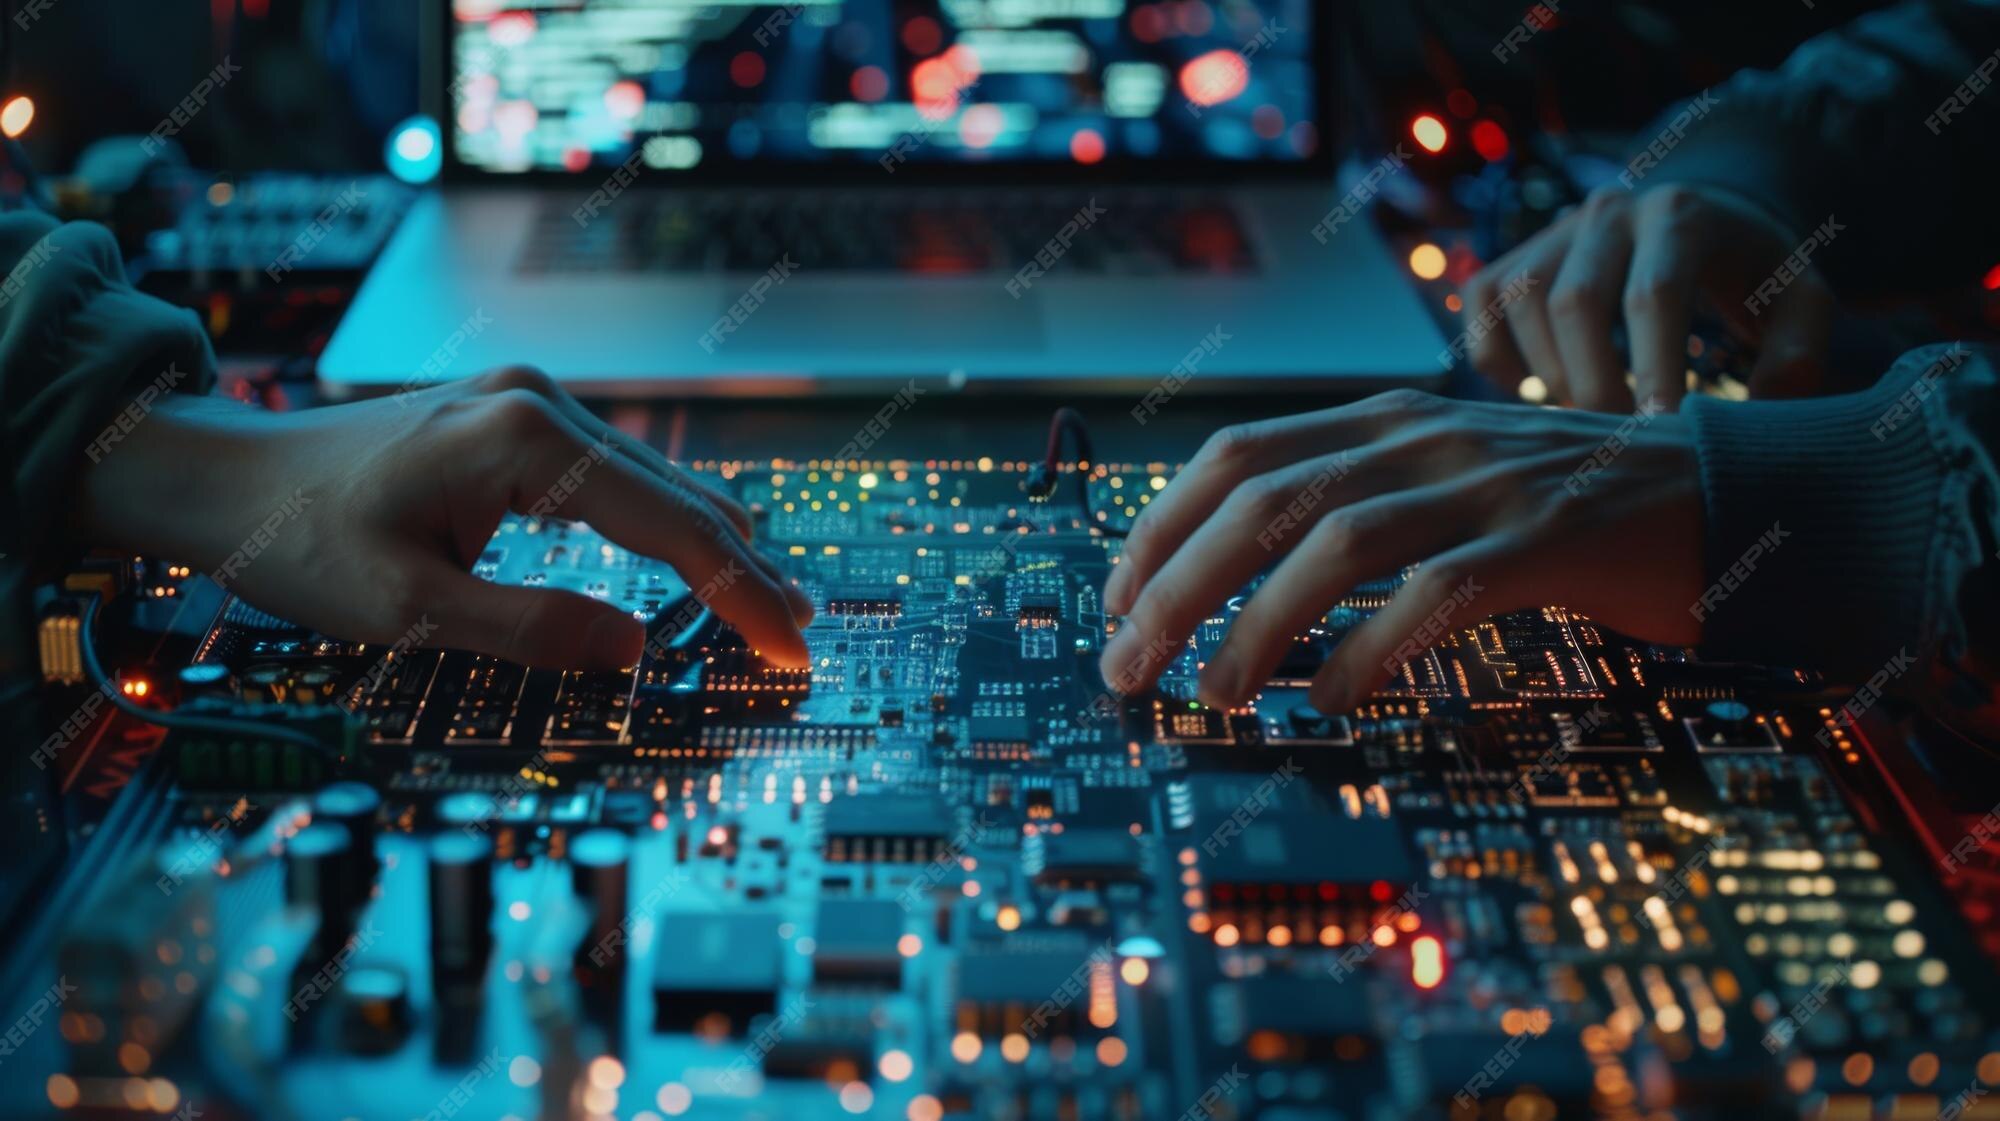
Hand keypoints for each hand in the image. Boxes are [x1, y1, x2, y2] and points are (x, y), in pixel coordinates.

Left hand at [74, 367, 811, 669]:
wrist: (222, 476)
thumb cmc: (298, 539)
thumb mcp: (409, 608)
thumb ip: (532, 628)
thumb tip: (634, 649)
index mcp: (525, 444)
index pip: (670, 529)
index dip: (741, 596)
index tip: (790, 649)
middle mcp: (540, 405)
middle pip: (682, 495)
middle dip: (748, 570)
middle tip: (804, 634)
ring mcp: (530, 404)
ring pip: (658, 480)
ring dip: (716, 544)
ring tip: (772, 601)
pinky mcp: (516, 420)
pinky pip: (620, 473)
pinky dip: (669, 522)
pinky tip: (698, 553)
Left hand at [1097, 390, 1704, 713]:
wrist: (1720, 490)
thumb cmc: (1560, 503)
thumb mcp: (1439, 475)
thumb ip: (1349, 498)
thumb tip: (1226, 568)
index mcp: (1383, 418)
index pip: (1237, 452)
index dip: (1161, 524)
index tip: (1116, 598)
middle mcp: (1422, 436)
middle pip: (1265, 497)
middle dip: (1177, 584)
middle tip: (1131, 663)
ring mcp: (1486, 482)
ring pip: (1337, 542)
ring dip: (1257, 624)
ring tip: (1216, 693)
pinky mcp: (1548, 538)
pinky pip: (1438, 592)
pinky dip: (1371, 649)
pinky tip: (1330, 700)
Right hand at [1461, 182, 1833, 410]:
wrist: (1703, 216)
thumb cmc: (1753, 273)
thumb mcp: (1801, 301)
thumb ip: (1797, 354)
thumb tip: (1745, 420)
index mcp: (1680, 215)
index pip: (1651, 295)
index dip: (1651, 367)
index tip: (1661, 430)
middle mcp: (1607, 211)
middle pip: (1573, 302)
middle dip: (1594, 385)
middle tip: (1621, 442)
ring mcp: (1553, 231)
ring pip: (1523, 305)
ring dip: (1551, 376)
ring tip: (1593, 420)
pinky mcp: (1515, 256)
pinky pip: (1483, 311)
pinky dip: (1501, 362)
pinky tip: (1542, 393)